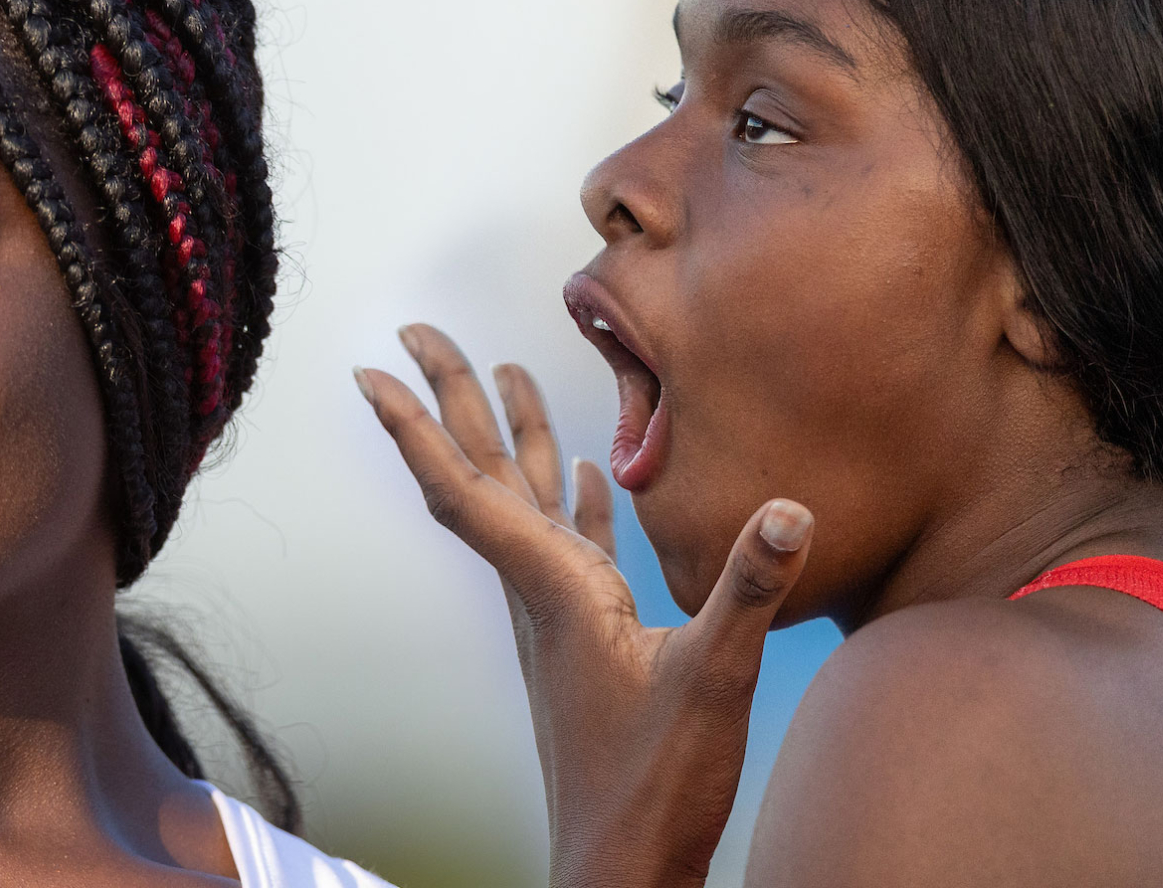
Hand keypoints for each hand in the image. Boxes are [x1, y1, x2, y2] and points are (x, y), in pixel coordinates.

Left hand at [356, 324, 813, 887]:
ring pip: (526, 500)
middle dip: (448, 397)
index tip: (373, 365)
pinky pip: (572, 544)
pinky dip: (577, 498)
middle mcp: (542, 590)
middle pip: (484, 472)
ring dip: (510, 433)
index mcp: (552, 589)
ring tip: (501, 369)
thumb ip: (748, 593)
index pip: (467, 490)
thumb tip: (789, 509)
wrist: (624, 867)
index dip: (416, 425)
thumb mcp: (713, 683)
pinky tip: (593, 473)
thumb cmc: (653, 788)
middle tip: (414, 328)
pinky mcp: (590, 636)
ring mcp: (562, 613)